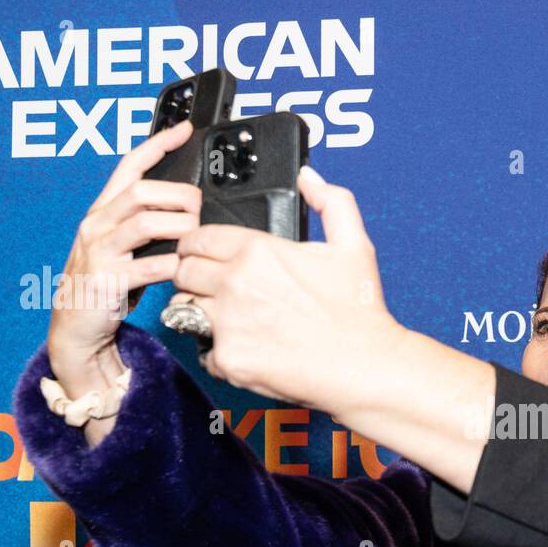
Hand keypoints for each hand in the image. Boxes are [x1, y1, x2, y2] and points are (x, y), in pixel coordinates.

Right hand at [47, 120, 201, 362]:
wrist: (77, 328)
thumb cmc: (106, 286)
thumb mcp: (122, 247)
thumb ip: (146, 225)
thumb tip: (187, 209)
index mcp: (102, 212)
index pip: (129, 166)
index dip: (157, 144)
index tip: (184, 130)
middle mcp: (97, 225)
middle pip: (142, 191)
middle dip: (178, 195)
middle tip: (198, 208)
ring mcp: (99, 252)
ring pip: (145, 222)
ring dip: (179, 226)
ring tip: (194, 236)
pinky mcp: (107, 281)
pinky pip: (148, 266)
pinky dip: (173, 264)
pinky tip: (185, 268)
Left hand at [172, 167, 400, 409]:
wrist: (365, 367)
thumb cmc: (360, 312)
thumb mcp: (355, 245)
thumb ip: (331, 202)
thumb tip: (309, 179)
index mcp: (257, 250)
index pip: (196, 238)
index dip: (198, 245)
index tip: (206, 255)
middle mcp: (235, 283)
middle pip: (182, 271)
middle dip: (194, 276)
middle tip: (216, 287)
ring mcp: (228, 323)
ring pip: (185, 310)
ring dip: (200, 312)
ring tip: (231, 318)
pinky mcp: (230, 359)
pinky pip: (204, 352)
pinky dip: (220, 353)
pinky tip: (246, 348)